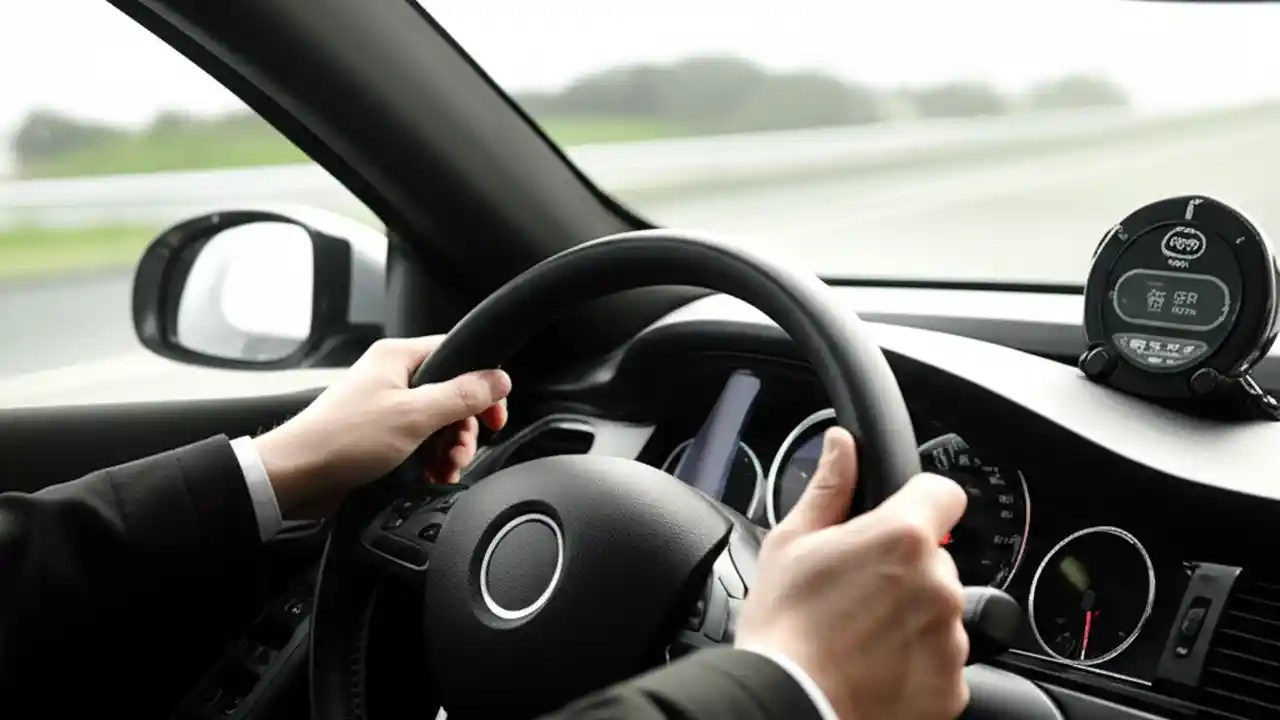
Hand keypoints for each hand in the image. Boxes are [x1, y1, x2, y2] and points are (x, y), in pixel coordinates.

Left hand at [254, 336, 510, 518]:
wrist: (296, 478)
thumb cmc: (341, 440)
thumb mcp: (414, 415)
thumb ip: (462, 395)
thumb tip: (499, 379)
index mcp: (398, 358)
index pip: (457, 355)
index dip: (482, 384)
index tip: (494, 414)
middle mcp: (392, 379)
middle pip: (452, 395)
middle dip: (463, 428)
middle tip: (459, 450)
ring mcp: (386, 409)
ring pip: (437, 424)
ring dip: (448, 449)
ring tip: (444, 468)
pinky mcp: (380, 438)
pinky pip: (419, 444)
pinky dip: (430, 461)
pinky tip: (431, 477)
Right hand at [736, 428, 968, 719]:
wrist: (790, 705)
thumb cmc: (784, 629)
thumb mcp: (792, 544)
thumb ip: (829, 488)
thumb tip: (842, 446)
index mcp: (902, 538)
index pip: (943, 493)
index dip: (920, 500)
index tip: (898, 518)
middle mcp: (938, 584)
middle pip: (935, 559)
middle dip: (905, 569)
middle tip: (857, 592)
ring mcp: (950, 639)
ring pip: (939, 610)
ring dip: (912, 616)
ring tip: (860, 635)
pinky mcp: (951, 685)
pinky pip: (941, 660)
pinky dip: (915, 662)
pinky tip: (873, 665)